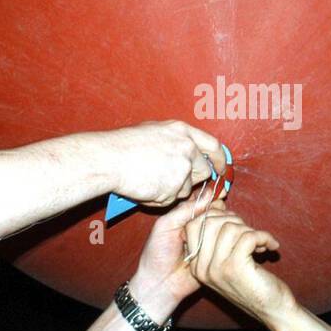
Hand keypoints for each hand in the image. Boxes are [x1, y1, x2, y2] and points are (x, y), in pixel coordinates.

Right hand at [102, 120, 226, 206]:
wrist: (109, 159)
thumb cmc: (123, 145)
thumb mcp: (154, 131)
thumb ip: (175, 141)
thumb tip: (188, 152)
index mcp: (182, 131)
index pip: (213, 146)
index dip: (219, 159)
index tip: (221, 168)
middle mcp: (187, 148)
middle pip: (203, 171)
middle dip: (192, 179)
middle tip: (174, 180)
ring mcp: (182, 169)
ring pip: (186, 188)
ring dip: (171, 189)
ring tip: (149, 180)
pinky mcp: (174, 188)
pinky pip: (171, 199)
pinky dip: (159, 198)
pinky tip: (144, 188)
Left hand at [128, 186, 218, 318]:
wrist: (162, 284)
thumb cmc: (157, 255)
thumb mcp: (165, 226)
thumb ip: (184, 209)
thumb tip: (208, 193)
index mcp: (186, 217)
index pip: (204, 200)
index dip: (212, 196)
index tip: (219, 193)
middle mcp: (200, 227)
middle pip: (218, 211)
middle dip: (218, 211)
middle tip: (214, 217)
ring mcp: (210, 240)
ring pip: (225, 224)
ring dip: (223, 224)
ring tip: (214, 232)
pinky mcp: (218, 253)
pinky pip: (229, 240)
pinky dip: (228, 236)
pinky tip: (223, 238)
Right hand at [181, 201, 294, 319]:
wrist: (273, 310)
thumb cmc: (255, 281)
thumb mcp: (231, 258)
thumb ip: (221, 236)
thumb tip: (218, 204)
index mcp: (197, 265)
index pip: (194, 224)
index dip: (217, 215)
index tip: (237, 223)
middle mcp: (202, 268)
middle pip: (211, 222)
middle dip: (236, 221)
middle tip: (252, 234)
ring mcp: (216, 269)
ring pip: (230, 228)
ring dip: (251, 230)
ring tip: (261, 243)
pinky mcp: (235, 268)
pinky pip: (248, 236)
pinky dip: (264, 236)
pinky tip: (271, 246)